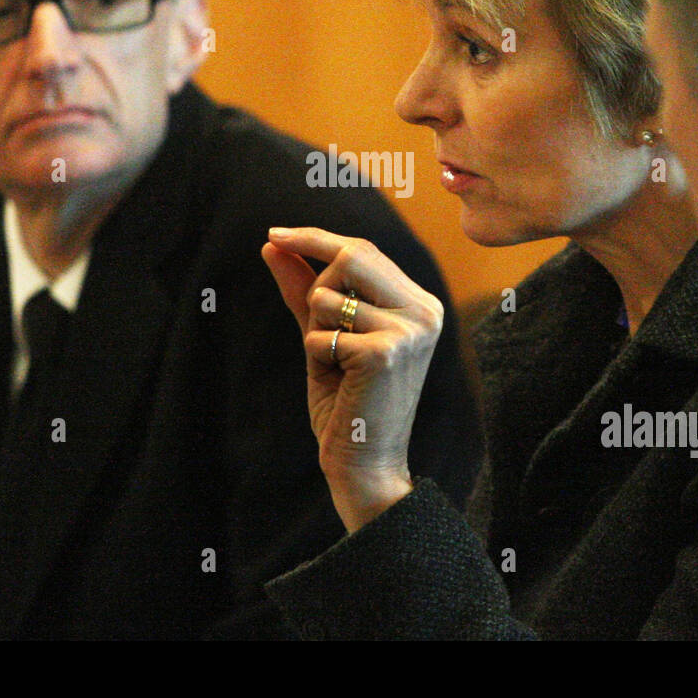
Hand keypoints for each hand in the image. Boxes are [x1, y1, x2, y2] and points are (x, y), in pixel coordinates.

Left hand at [262, 226, 443, 531]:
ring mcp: (409, 329)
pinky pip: (319, 333)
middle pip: (351, 257)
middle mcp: (424, 310)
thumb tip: (273, 244)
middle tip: (318, 331)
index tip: (274, 234)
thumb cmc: (346, 400)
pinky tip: (341, 382)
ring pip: (327, 296)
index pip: (363, 250)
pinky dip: (316, 356)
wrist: (365, 463)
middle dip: (315, 288)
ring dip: (315, 331)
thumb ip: (303, 288)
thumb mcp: (324, 335)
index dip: (315, 239)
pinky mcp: (386, 352)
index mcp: (419, 302)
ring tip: (338, 366)